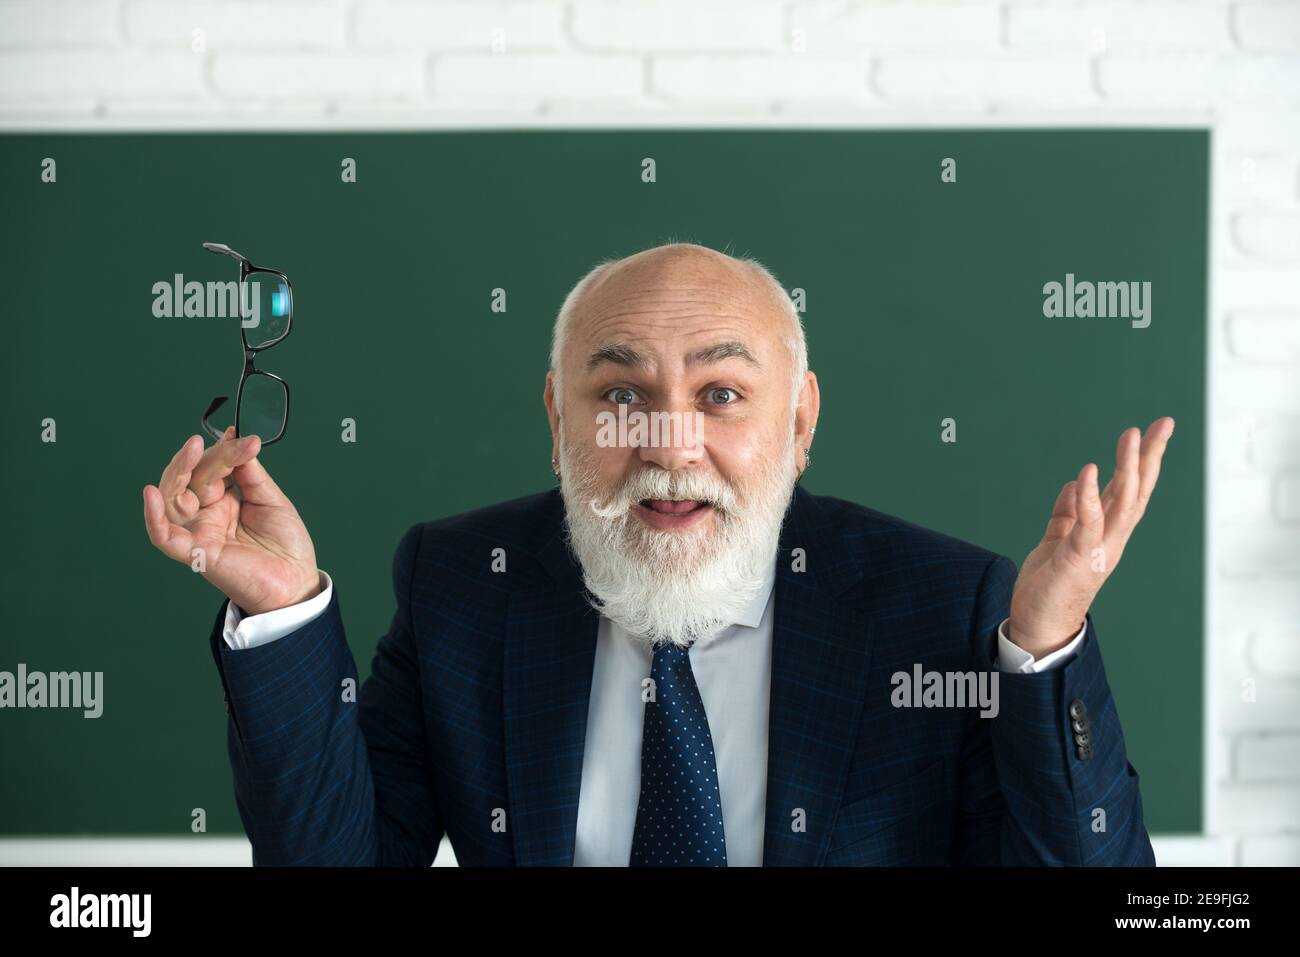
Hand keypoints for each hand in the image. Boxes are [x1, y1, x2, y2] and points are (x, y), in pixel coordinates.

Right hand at [143, 427, 319, 615]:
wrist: (296, 583)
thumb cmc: (286, 546)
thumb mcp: (273, 502)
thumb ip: (252, 475)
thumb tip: (239, 441)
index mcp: (224, 501)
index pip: (214, 469)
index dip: (225, 451)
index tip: (244, 437)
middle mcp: (207, 514)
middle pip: (191, 478)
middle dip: (203, 457)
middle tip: (224, 441)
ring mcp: (199, 532)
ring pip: (172, 498)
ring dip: (178, 471)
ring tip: (193, 448)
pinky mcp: (195, 553)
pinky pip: (164, 537)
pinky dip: (153, 517)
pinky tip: (151, 494)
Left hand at [1008, 417, 1174, 657]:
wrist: (1040, 625)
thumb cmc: (1051, 586)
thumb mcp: (1059, 541)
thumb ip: (1068, 514)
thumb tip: (1073, 486)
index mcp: (1108, 533)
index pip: (1131, 490)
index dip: (1144, 460)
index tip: (1155, 430)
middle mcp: (1112, 539)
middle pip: (1137, 491)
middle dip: (1150, 456)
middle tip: (1163, 423)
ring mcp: (1099, 549)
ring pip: (1122, 502)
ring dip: (1128, 468)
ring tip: (1132, 434)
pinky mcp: (1078, 558)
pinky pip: (1087, 522)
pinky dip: (1089, 496)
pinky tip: (1090, 471)